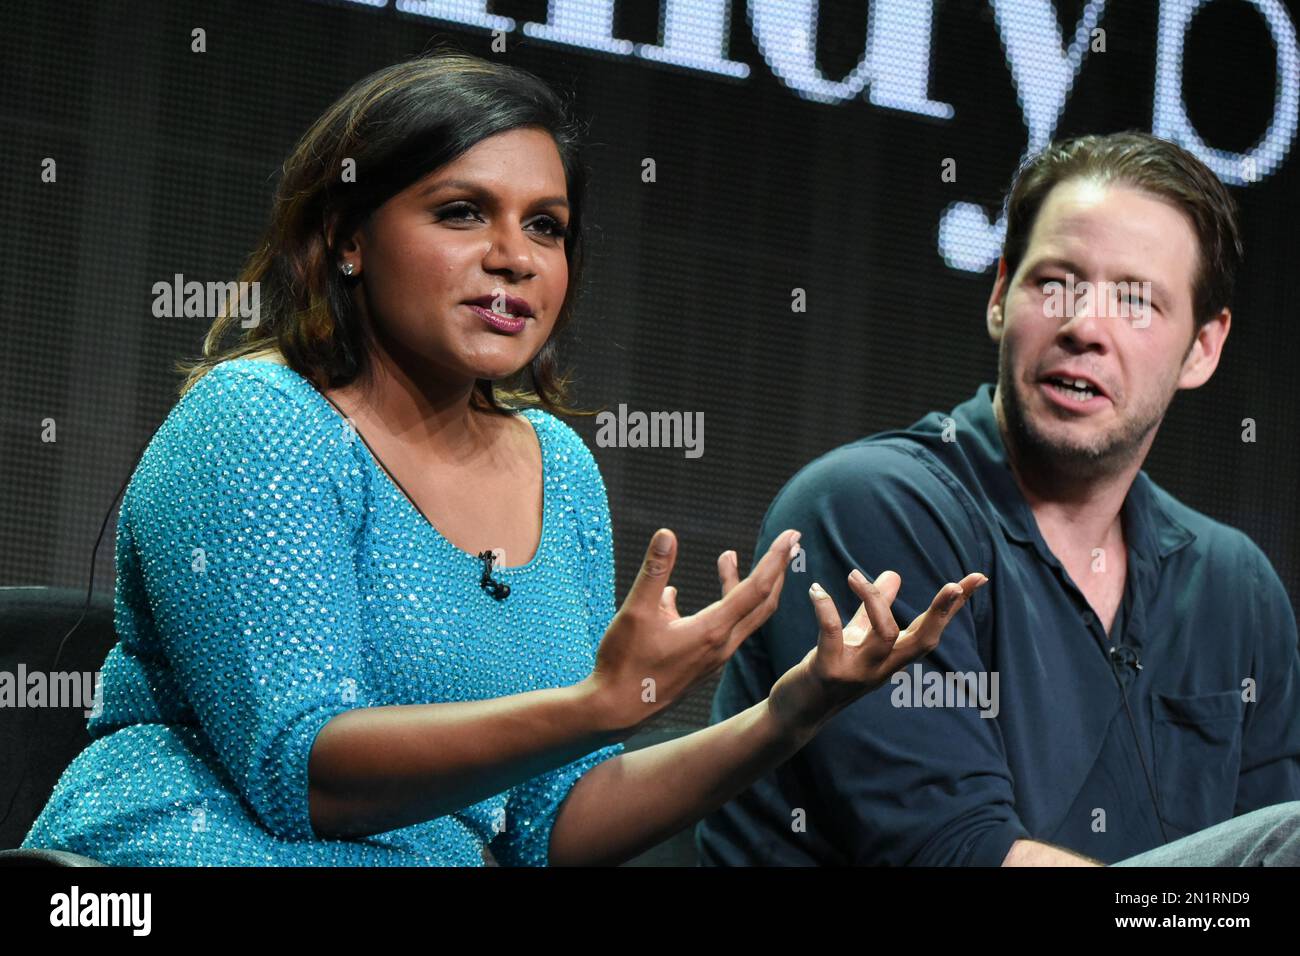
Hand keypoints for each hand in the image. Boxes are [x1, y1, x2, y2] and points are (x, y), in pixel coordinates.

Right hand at [587, 527, 801, 735]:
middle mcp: (721, 646)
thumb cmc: (625, 663)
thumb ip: (654, 571)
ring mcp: (713, 658)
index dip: (775, 558)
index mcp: (712, 631)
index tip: (792, 534)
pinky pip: (723, 629)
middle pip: (762, 603)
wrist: (616, 711)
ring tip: (727, 557)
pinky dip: (720, 606)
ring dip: (742, 585)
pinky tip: (677, 597)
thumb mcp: (635, 612)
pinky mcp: (702, 665)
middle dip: (776, 570)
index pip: (756, 588)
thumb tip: (667, 534)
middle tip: (790, 543)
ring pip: (742, 616)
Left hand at [767, 568, 988, 738]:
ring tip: (853, 575)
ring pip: (884, 636)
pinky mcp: (829, 672)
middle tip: (953, 584)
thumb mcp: (856, 636)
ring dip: (874, 601)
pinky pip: (833, 635)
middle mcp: (882, 668)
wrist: (796, 712)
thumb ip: (874, 609)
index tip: (977, 578)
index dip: (953, 606)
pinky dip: (826, 610)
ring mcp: (858, 673)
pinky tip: (816, 590)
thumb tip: (894, 574)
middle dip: (941, 613)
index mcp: (892, 658)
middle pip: (923, 641)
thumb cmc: (828, 670)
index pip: (930, 629)